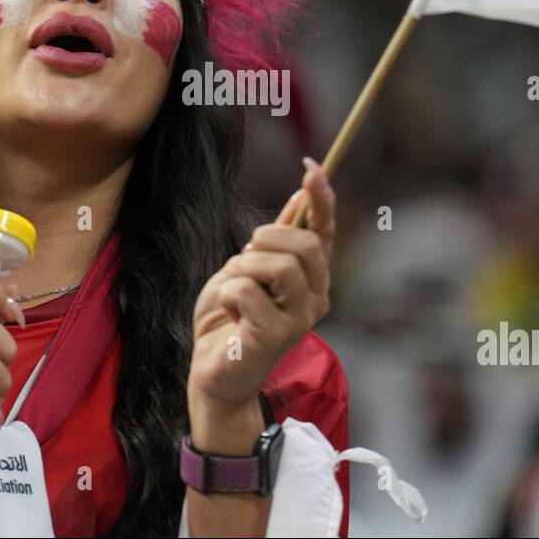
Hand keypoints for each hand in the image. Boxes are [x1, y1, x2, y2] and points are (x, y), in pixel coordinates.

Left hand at [187, 158, 334, 449]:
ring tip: (233, 290)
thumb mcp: (248, 270)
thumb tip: (299, 197)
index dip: (321, 198)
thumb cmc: (229, 321)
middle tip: (244, 256)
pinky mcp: (275, 338)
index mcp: (312, 279)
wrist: (213, 372)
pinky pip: (246, 290)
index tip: (312, 167)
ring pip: (277, 264)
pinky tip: (228, 313)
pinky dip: (226, 293)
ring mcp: (299, 320)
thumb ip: (274, 242)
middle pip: (304, 244)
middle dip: (266, 237)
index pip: (325, 231)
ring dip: (242, 268)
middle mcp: (315, 299)